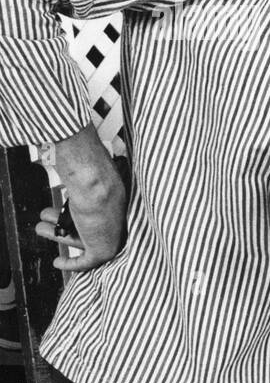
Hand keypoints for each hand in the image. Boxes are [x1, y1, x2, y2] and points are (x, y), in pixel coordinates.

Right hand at [35, 125, 126, 271]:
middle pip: (91, 226)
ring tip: (40, 227)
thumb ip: (82, 147)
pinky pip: (89, 262)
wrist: (97, 180)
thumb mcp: (88, 156)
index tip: (63, 209)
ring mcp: (113, 232)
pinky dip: (74, 265)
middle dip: (64, 223)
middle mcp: (117, 214)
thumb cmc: (93, 166)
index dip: (78, 212)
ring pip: (85, 242)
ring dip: (60, 237)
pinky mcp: (105, 248)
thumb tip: (69, 116)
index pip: (102, 210)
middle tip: (44, 218)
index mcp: (116, 195)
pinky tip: (59, 264)